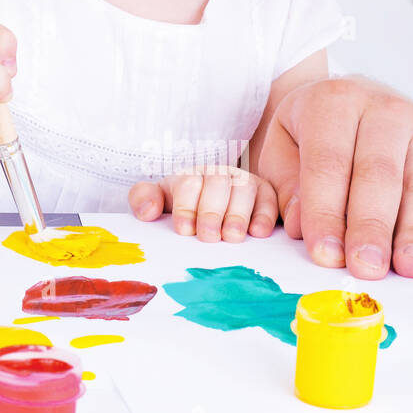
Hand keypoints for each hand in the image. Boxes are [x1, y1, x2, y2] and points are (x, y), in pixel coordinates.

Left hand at [129, 166, 278, 241]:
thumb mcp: (159, 202)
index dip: (185, 207)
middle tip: (208, 236)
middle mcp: (218, 175)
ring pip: (245, 189)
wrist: (208, 210)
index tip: (184, 230)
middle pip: (217, 184)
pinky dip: (265, 215)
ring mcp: (243, 182)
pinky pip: (269, 199)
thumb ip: (143, 200)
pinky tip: (258, 233)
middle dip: (211, 211)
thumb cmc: (182, 209)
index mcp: (190, 176)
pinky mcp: (265, 194)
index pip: (188, 184)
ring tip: (232, 237)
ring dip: (238, 214)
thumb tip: (148, 210)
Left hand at [256, 76, 412, 278]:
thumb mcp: (280, 148)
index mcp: (332, 102)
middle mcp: (383, 110)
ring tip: (409, 268)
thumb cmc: (311, 133)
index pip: (328, 164)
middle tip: (367, 267)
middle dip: (372, 226)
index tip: (325, 255)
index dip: (325, 212)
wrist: (352, 99)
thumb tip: (300, 227)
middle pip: (378, 175)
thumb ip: (284, 188)